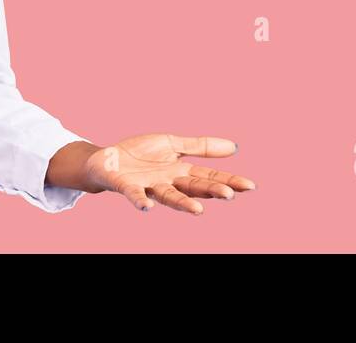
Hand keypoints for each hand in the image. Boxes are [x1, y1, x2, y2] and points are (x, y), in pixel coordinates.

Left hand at [84, 134, 254, 214]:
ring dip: (183, 204)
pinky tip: (146, 206)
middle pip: (193, 187)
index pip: (209, 176)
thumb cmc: (141, 154)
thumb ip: (201, 147)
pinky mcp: (126, 186)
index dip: (229, 180)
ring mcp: (148, 186)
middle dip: (210, 191)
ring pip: (168, 196)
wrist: (106, 159)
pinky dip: (139, 200)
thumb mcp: (173, 144)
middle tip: (229, 195)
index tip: (250, 186)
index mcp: (180, 171)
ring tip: (198, 211)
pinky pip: (134, 194)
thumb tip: (235, 147)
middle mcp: (167, 182)